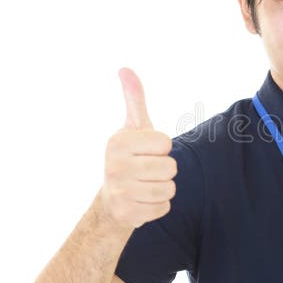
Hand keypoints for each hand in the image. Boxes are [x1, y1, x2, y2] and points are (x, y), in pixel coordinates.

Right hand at [96, 67, 176, 229]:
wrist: (111, 199)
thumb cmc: (130, 157)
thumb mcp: (133, 128)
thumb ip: (134, 99)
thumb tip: (125, 68)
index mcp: (118, 142)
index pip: (166, 143)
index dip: (161, 148)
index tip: (146, 151)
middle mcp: (115, 166)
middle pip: (171, 167)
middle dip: (164, 169)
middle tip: (146, 171)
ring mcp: (120, 192)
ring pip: (170, 188)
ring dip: (163, 188)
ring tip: (146, 185)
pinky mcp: (127, 214)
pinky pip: (164, 207)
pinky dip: (158, 205)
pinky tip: (143, 201)